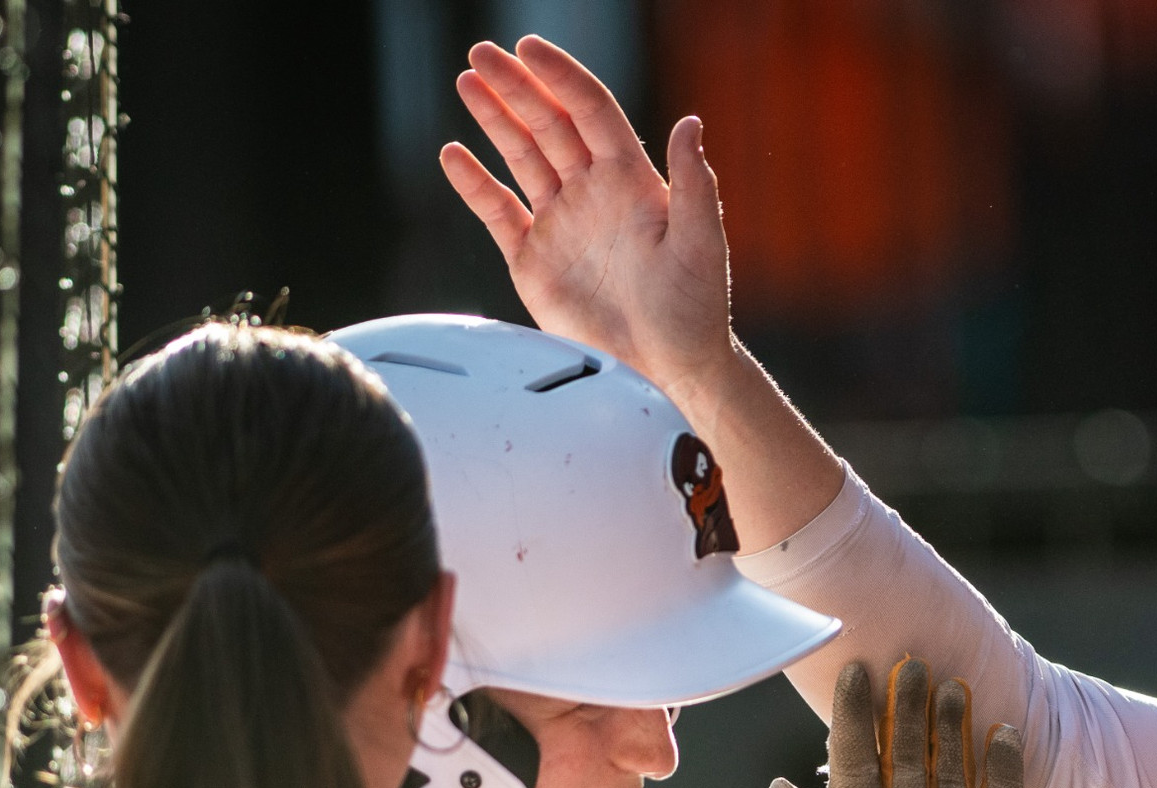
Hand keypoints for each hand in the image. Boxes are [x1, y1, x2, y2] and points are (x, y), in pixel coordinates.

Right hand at [440, 37, 732, 403]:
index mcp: (632, 180)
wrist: (667, 370)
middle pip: (549, 124)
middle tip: (482, 52)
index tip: (529, 49)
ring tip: (466, 81)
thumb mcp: (702, 244)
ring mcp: (561, 224)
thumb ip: (694, 185)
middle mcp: (593, 192)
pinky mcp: (535, 261)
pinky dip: (476, 185)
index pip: (590, 111)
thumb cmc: (694, 309)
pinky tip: (454, 155)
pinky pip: (499, 214)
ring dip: (494, 120)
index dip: (560, 77)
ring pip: (522, 157)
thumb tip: (691, 122)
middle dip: (516, 87)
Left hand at [770, 658, 1027, 787]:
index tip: (855, 671)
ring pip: (948, 774)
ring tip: (954, 686)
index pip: (853, 765)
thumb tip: (776, 786)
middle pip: (905, 761)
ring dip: (952, 732)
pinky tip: (1004, 731)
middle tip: (912, 665)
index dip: (852, 719)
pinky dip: (1003, 771)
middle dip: (907, 714)